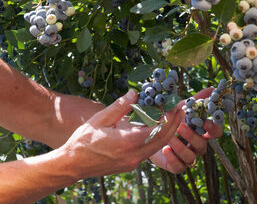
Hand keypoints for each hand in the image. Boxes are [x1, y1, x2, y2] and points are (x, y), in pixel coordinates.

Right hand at [59, 89, 183, 178]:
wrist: (74, 164)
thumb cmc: (84, 140)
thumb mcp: (100, 118)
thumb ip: (120, 106)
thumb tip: (134, 92)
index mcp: (128, 141)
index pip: (159, 129)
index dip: (171, 117)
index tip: (178, 105)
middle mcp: (135, 154)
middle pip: (163, 139)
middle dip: (175, 123)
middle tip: (182, 109)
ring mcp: (134, 162)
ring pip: (158, 146)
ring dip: (168, 132)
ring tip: (173, 117)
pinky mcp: (131, 164)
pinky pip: (149, 151)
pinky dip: (157, 139)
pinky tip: (156, 128)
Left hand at [149, 87, 223, 172]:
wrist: (151, 136)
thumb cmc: (171, 120)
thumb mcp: (182, 108)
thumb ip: (196, 99)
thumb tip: (213, 87)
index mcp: (200, 132)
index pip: (215, 132)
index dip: (214, 128)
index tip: (206, 121)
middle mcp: (197, 145)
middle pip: (202, 145)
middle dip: (193, 137)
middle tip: (180, 127)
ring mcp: (187, 157)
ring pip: (191, 157)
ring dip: (181, 147)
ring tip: (169, 139)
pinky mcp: (176, 165)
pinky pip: (179, 167)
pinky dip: (173, 159)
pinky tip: (165, 150)